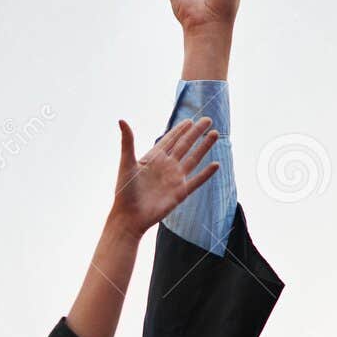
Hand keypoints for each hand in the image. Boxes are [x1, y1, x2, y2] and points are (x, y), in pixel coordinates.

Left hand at [107, 117, 219, 237]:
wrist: (129, 217)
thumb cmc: (124, 191)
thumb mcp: (126, 163)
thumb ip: (127, 142)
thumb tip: (121, 120)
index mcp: (153, 158)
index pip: (170, 140)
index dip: (180, 130)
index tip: (189, 120)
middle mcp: (166, 166)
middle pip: (185, 145)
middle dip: (196, 133)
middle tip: (207, 120)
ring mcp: (174, 179)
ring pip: (193, 159)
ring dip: (204, 147)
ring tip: (215, 134)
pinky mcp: (180, 192)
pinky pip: (197, 180)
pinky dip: (206, 173)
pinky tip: (216, 164)